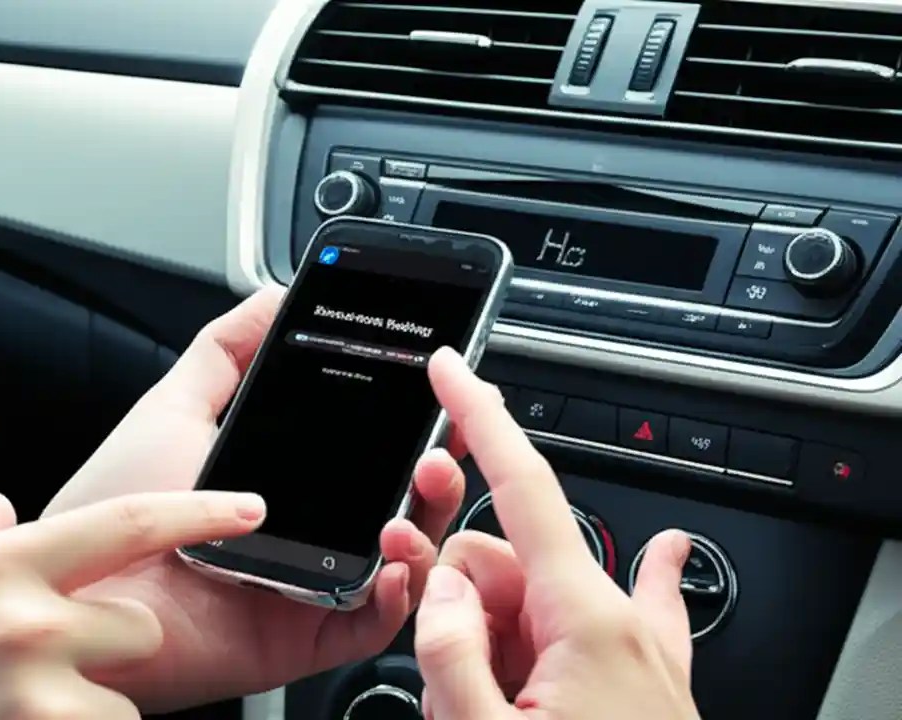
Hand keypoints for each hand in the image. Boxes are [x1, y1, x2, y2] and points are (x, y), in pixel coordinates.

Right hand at [0, 491, 268, 719]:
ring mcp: (37, 693)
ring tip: (29, 708)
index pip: (128, 522)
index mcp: (0, 564)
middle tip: (66, 661)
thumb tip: (1, 508)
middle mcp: (27, 623)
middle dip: (120, 646)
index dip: (200, 513)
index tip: (246, 508)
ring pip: (125, 700)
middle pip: (142, 626)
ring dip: (95, 707)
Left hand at [41, 288, 465, 711]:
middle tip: (443, 439)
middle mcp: (312, 533)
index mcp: (291, 482)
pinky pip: (373, 624)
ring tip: (422, 485)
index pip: (374, 453)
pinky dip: (398, 594)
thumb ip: (227, 350)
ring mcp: (314, 584)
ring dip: (428, 522)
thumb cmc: (114, 504)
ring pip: (403, 561)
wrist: (75, 584)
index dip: (415, 425)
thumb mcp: (175, 408)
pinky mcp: (306, 635)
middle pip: (403, 505)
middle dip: (437, 469)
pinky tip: (392, 555)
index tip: (440, 391)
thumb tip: (275, 295)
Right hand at [413, 346, 697, 719]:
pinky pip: (645, 603)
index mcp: (587, 622)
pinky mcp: (649, 679)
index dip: (480, 420)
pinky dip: (647, 576)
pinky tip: (671, 549)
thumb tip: (443, 591)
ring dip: (488, 643)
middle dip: (457, 599)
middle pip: (503, 560)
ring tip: (482, 713)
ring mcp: (638, 652)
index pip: (523, 488)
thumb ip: (452, 654)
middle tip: (443, 676)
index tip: (453, 371)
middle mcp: (619, 624)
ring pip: (531, 601)